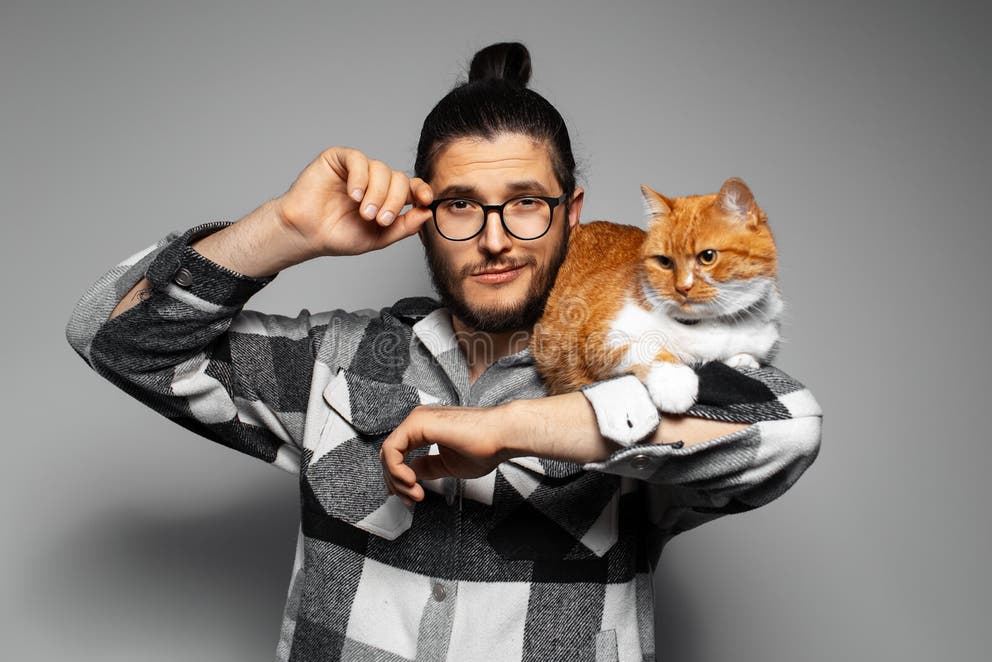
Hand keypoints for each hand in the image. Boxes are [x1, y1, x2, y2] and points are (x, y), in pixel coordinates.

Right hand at [275, 146, 433, 257]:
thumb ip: (404, 226)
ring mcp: (357, 168)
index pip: (412, 187)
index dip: (421, 190)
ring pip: (380, 169)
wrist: (307, 233)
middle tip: (379, 219)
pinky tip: (353, 195)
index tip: (425, 199)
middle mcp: (375, 180)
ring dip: (376, 193)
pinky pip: (358, 159)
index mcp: (387, 197)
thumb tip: (427, 213)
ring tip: (363, 212)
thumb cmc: (339, 235)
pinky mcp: (339, 159)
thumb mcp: (379, 237)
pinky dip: (360, 178)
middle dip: (393, 200)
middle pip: (398, 178)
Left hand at [379, 405, 512, 503]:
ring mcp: (417, 420)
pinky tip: (412, 481)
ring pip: (387, 453)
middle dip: (395, 483)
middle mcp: (419, 421)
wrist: (502, 436)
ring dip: (397, 480)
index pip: (398, 453)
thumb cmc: (486, 447)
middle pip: (389, 454)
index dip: (397, 478)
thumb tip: (411, 473)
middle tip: (409, 498)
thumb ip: (427, 467)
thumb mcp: (448, 465)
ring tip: (414, 492)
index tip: (408, 495)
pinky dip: (397, 470)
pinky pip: (392, 450)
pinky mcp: (418, 423)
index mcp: (425, 428)